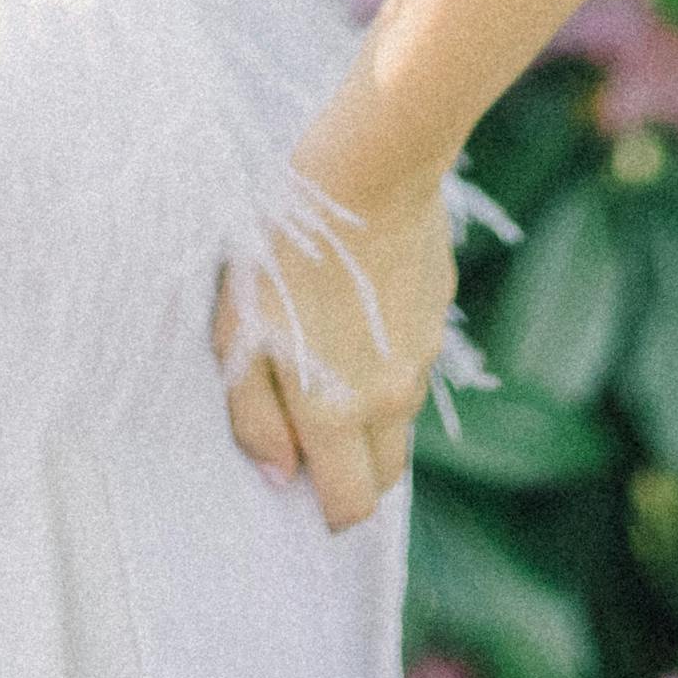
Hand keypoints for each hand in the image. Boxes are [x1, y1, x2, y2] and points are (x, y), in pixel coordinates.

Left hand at [210, 172, 455, 531]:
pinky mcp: (438, 311)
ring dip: (370, 412)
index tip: (303, 486)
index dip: (328, 511)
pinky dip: (387, 357)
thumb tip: (278, 476)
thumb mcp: (240, 330)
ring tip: (325, 352)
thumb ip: (254, 415)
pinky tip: (354, 305)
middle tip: (311, 431)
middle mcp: (390, 397)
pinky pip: (412, 358)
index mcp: (337, 412)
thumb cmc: (284, 247)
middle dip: (355, 473)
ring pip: (400, 416)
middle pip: (386, 475)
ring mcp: (422, 355)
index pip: (351, 506)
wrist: (368, 167)